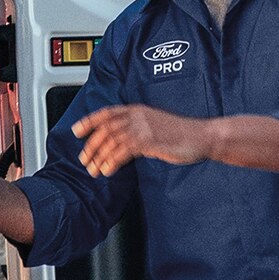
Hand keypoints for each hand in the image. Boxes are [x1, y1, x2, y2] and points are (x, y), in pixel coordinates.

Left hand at [70, 104, 212, 176]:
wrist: (202, 136)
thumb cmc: (181, 134)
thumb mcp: (155, 126)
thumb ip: (137, 130)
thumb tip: (121, 143)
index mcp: (137, 110)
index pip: (107, 113)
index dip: (89, 121)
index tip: (76, 131)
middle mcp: (137, 116)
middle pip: (105, 128)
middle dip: (91, 145)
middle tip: (84, 160)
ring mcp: (143, 127)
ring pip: (111, 140)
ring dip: (99, 157)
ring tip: (93, 170)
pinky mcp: (149, 141)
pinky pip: (123, 151)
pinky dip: (112, 161)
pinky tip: (108, 170)